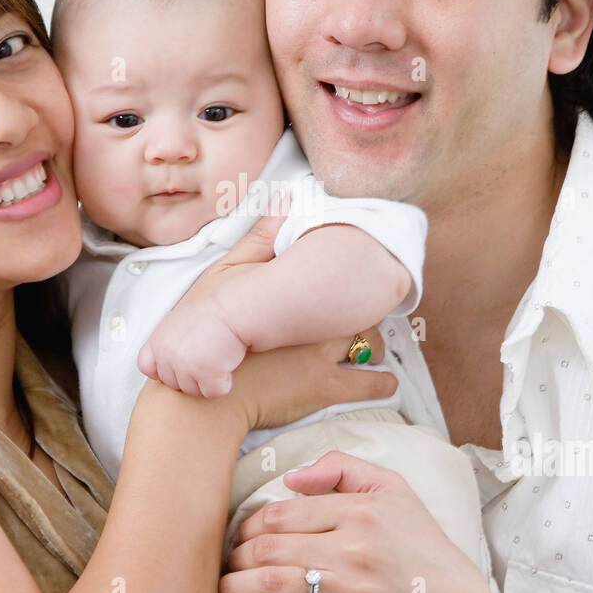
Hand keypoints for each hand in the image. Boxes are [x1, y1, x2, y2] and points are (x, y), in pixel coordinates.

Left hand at [138, 298, 247, 398]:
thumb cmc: (212, 315)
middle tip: (207, 356)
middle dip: (191, 376)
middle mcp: (167, 354)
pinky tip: (227, 364)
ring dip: (207, 380)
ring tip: (218, 358)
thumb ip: (166, 342)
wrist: (234, 310)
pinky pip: (213, 392)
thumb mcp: (178, 322)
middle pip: (173, 384)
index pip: (147, 366)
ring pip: (193, 391)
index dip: (163, 370)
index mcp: (158, 340)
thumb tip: (158, 361)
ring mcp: (185, 365)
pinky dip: (223, 383)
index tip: (179, 364)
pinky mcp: (205, 373)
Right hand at [178, 213, 397, 430]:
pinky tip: (388, 382)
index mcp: (298, 293)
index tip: (360, 273)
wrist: (204, 394)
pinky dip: (383, 382)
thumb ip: (260, 241)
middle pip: (364, 309)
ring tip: (375, 349)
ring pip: (371, 345)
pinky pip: (372, 384)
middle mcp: (319, 321)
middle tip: (371, 310)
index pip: (344, 273)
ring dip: (374, 346)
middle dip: (370, 311)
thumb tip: (286, 198)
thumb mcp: (225, 276)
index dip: (355, 273)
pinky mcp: (327, 389)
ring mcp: (325, 356)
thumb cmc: (207, 333)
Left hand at [217, 452, 492, 592]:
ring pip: (271, 587)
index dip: (248, 525)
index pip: (280, 513)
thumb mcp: (392, 488)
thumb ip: (341, 468)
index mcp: (358, 512)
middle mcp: (353, 550)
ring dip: (234, 590)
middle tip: (227, 564)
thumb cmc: (419, 543)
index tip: (240, 537)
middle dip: (235, 557)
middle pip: (267, 548)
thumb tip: (290, 478)